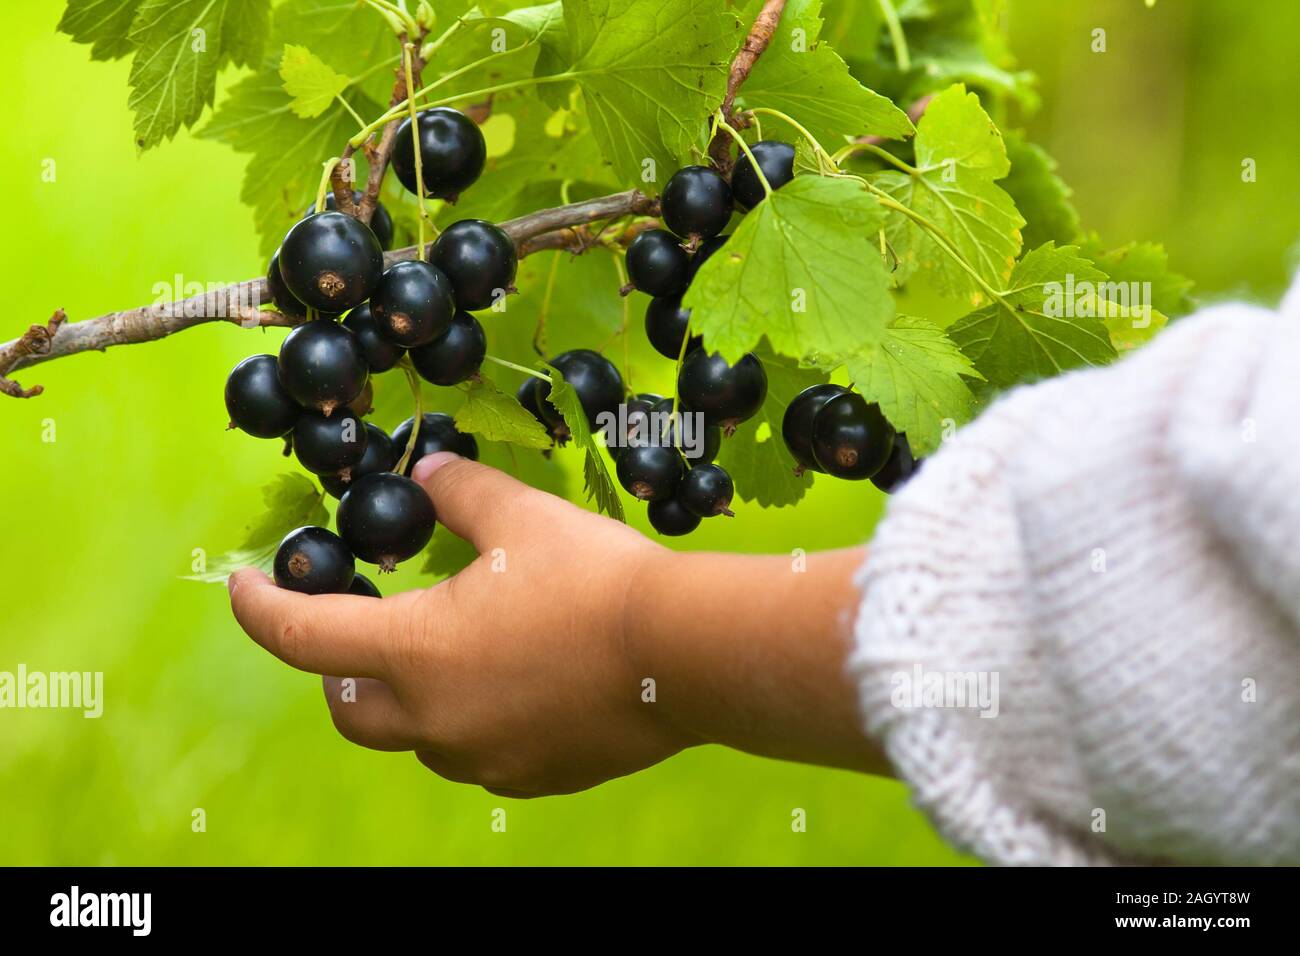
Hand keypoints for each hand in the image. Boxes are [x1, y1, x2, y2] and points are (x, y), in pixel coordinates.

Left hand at [229, 451, 694, 796]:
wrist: (685, 654)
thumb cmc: (593, 578)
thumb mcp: (518, 517)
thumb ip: (458, 494)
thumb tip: (427, 474)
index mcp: (415, 652)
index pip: (302, 636)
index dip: (259, 606)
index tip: (239, 584)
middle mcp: (435, 720)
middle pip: (348, 709)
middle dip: (336, 670)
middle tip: (358, 628)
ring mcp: (483, 758)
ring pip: (414, 736)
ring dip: (407, 697)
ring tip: (448, 652)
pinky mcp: (532, 777)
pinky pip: (474, 753)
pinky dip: (467, 720)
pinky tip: (511, 684)